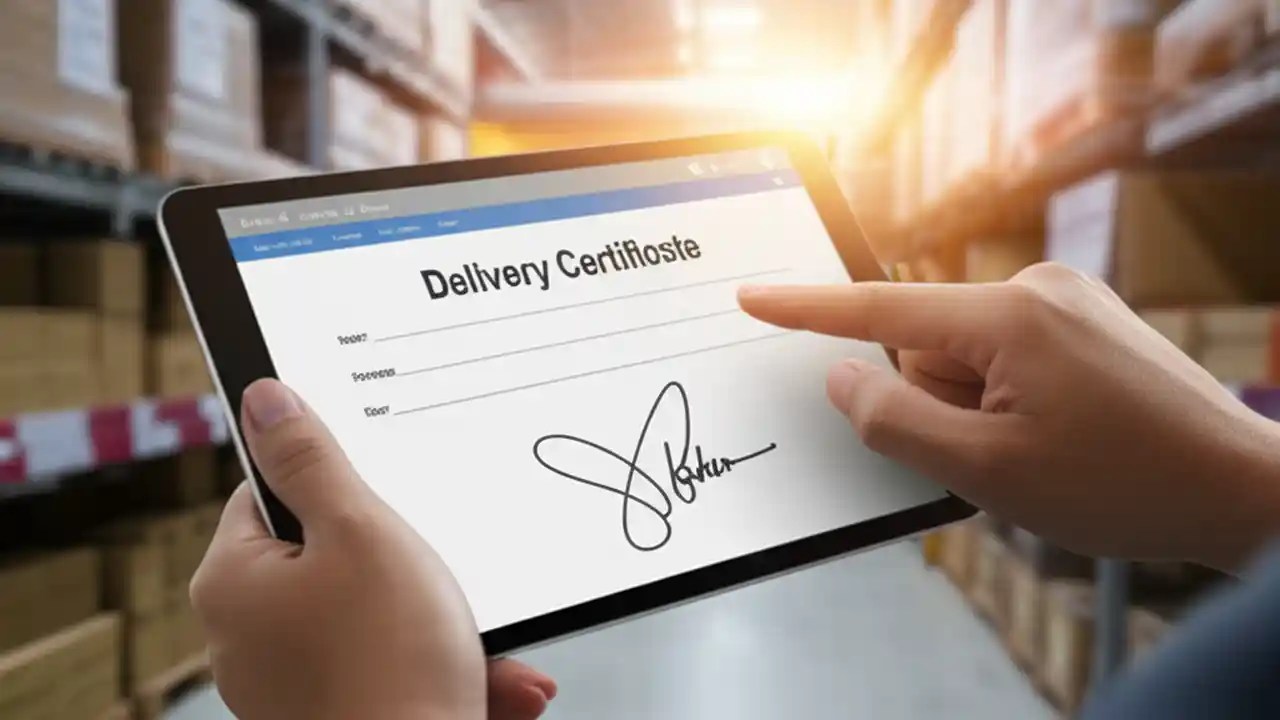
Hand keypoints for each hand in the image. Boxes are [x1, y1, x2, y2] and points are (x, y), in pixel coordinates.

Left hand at [191, 379, 555, 719]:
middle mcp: (248, 636)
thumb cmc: (388, 661)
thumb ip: (311, 461)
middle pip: (329, 558)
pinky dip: (438, 668)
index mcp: (234, 583)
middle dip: (406, 566)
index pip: (268, 495)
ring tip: (477, 640)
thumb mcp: (360, 531)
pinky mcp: (334, 712)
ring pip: (372, 620)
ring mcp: (290, 683)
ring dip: (437, 622)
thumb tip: (264, 400)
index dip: (332, 487)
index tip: (379, 494)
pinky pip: (390, 668)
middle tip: (439, 571)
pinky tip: (491, 679)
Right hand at [739, 263, 1279, 570]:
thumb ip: (893, 420)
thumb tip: (841, 377)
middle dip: (940, 404)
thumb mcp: (985, 469)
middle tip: (1001, 457)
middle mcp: (1037, 289)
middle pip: (928, 348)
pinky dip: (1008, 398)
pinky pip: (1006, 355)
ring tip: (1045, 450)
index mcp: (1007, 317)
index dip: (806, 310)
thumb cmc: (1121, 485)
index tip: (754, 295)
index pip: (879, 309)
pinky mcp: (1086, 320)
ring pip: (967, 357)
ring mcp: (1067, 300)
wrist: (1238, 491)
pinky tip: (1060, 435)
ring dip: (978, 408)